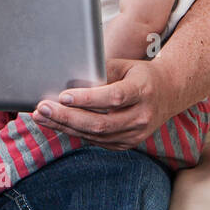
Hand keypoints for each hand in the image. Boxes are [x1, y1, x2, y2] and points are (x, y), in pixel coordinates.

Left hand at [32, 57, 174, 148]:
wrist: (168, 94)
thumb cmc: (139, 75)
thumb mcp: (124, 65)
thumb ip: (100, 71)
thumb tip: (68, 79)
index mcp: (142, 91)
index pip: (113, 97)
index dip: (88, 99)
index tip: (63, 95)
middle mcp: (141, 117)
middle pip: (100, 123)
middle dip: (67, 117)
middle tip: (42, 108)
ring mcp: (135, 134)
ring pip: (95, 135)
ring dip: (64, 126)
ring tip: (41, 116)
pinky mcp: (127, 144)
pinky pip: (96, 141)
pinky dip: (74, 132)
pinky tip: (57, 123)